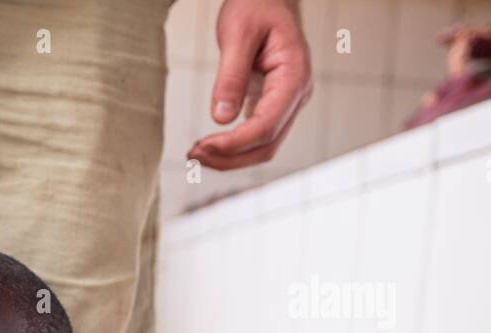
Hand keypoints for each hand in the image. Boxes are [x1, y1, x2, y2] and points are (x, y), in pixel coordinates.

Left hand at [188, 0, 312, 170]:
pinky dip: (234, 147)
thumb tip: (221, 118)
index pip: (267, 125)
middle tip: (193, 155)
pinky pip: (257, 136)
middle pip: (267, 144)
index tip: (203, 146)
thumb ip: (231, 76)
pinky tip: (209, 146)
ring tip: (196, 154)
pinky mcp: (274, 105)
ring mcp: (288, 102)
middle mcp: (297, 94)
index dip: (235, 143)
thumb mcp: (237, 34)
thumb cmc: (256, 6)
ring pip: (263, 147)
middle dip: (230, 157)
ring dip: (230, 158)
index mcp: (295, 75)